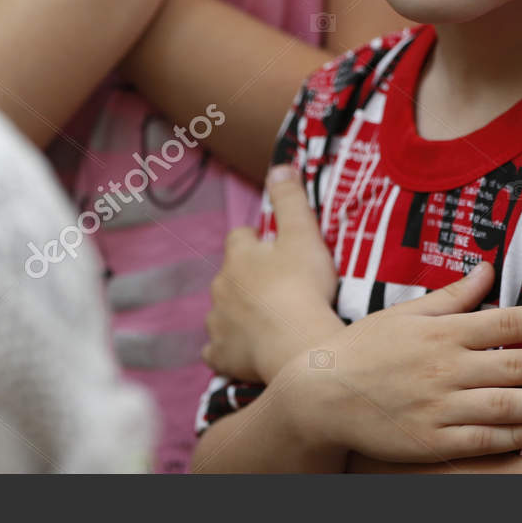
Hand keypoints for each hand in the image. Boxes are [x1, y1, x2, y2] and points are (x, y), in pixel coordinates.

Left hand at [204, 165, 342, 382]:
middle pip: (229, 276)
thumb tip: (279, 166)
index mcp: (239, 256)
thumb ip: (291, 199)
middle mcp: (220, 287)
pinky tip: (244, 352)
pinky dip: (228, 349)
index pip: (240, 237)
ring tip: (268, 320)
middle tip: (279, 287)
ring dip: (238, 313)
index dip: (257, 241)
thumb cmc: (303, 287)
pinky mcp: (221, 356)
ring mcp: (217, 323)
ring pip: (222, 312)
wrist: (298, 346)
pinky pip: (217, 351)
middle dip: (247, 278)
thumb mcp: (304, 234)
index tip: (276, 249)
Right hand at [272, 262, 521, 463]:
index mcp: (442, 332)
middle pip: (517, 363)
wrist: (320, 395)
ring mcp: (440, 406)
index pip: (506, 322)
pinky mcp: (433, 440)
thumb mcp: (406, 313)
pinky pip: (484, 437)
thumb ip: (451, 295)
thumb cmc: (365, 349)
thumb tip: (487, 269)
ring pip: (507, 403)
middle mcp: (446, 367)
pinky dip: (517, 433)